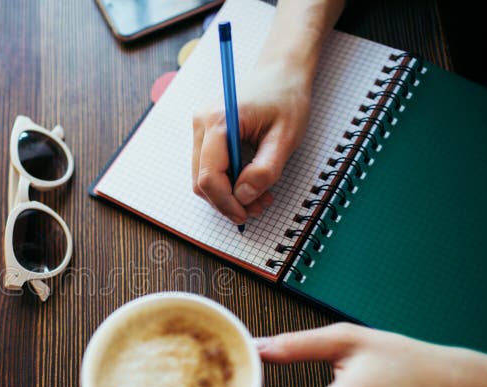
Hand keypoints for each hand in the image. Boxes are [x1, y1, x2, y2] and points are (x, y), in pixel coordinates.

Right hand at [192, 60, 312, 223]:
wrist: (280, 71)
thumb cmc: (285, 98)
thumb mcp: (286, 137)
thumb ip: (265, 171)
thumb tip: (244, 198)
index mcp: (219, 122)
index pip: (209, 177)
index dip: (225, 203)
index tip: (246, 215)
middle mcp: (201, 124)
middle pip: (201, 181)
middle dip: (227, 202)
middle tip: (258, 208)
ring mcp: (200, 128)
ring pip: (202, 178)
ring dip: (227, 194)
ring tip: (258, 196)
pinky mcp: (205, 134)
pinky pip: (208, 168)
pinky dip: (226, 182)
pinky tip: (248, 181)